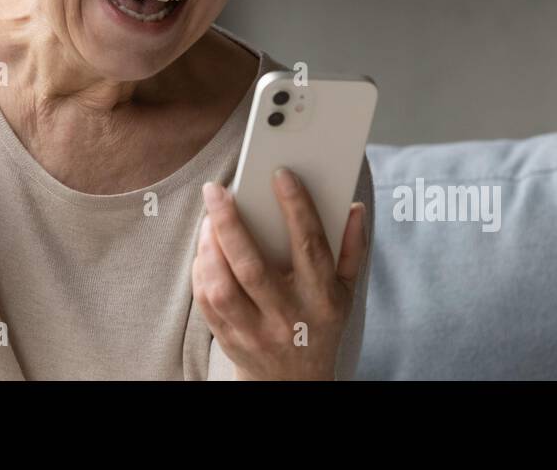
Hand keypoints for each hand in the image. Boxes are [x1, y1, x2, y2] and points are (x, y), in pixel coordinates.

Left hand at [193, 170, 367, 379]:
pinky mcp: (230, 339)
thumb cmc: (320, 326)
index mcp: (321, 297)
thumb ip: (351, 249)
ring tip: (209, 219)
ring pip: (221, 286)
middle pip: (251, 265)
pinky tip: (205, 249)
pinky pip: (206, 302)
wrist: (295, 383)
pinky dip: (201, 271)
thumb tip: (355, 208)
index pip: (308, 244)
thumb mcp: (346, 292)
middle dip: (230, 222)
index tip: (279, 174)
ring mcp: (256, 331)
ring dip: (209, 247)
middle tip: (216, 190)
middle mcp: (287, 315)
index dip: (296, 206)